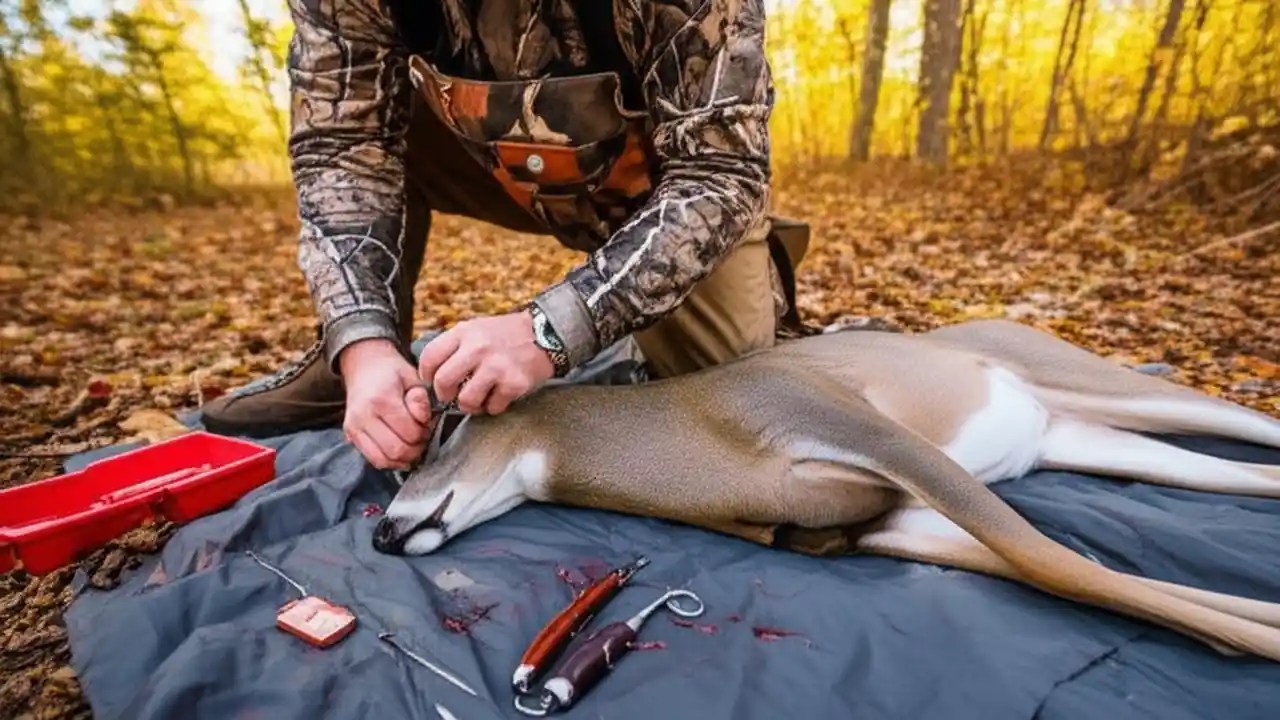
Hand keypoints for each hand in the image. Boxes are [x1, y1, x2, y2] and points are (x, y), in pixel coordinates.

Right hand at [338, 339, 433, 469]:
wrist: (364, 366)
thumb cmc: (392, 373)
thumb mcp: (412, 378)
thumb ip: (421, 400)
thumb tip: (423, 420)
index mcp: (382, 399)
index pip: (410, 433)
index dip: (424, 434)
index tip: (427, 426)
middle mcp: (364, 415)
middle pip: (396, 450)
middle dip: (415, 449)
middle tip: (421, 438)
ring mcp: (354, 427)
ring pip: (383, 460)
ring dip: (403, 458)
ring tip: (411, 445)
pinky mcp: (350, 434)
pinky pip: (373, 459)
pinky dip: (389, 461)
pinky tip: (399, 452)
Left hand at [418, 310, 554, 414]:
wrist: (545, 333)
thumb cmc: (506, 335)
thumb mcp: (476, 328)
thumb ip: (455, 346)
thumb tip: (432, 374)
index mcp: (464, 332)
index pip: (429, 357)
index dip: (426, 375)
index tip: (432, 381)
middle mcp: (478, 348)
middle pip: (442, 381)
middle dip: (444, 395)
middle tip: (452, 396)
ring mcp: (496, 366)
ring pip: (466, 400)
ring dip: (470, 405)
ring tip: (478, 398)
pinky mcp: (513, 383)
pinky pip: (492, 407)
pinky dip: (494, 406)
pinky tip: (499, 396)